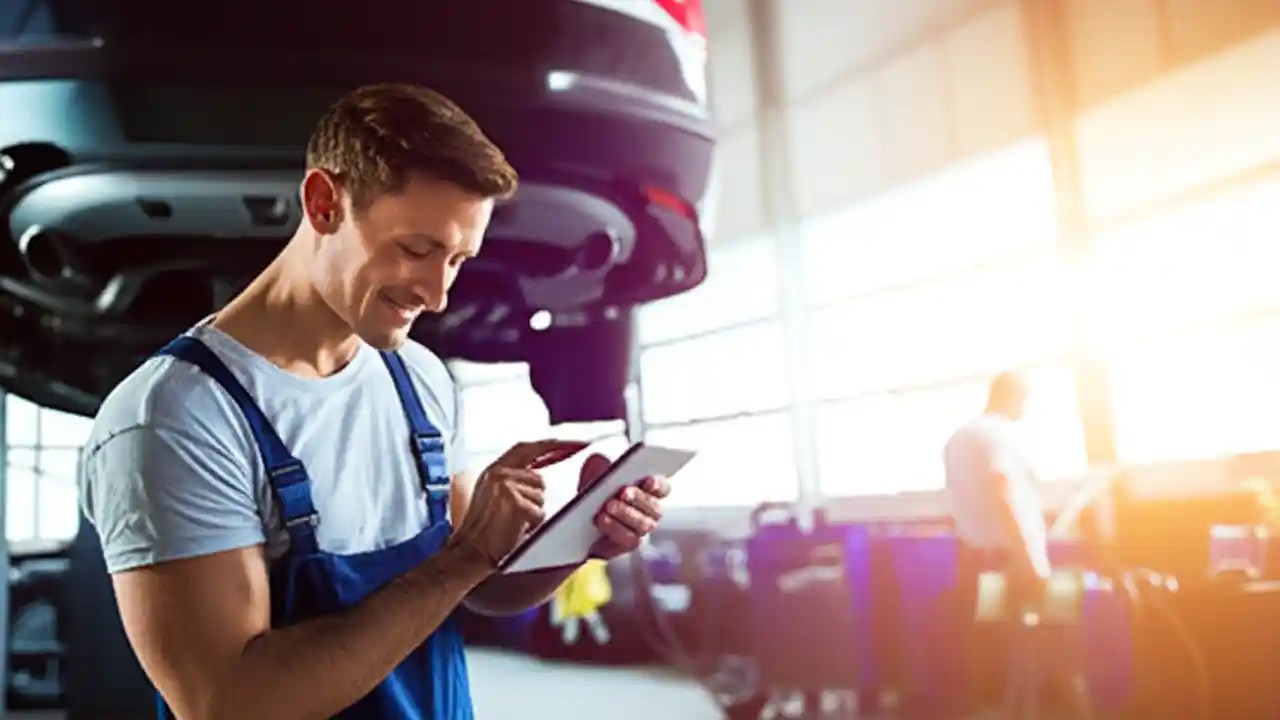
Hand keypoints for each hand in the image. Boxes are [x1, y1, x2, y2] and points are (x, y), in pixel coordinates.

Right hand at [452, 440, 587, 569]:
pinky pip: (539, 513)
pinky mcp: (514, 502)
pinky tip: (516, 531)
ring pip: (541, 496)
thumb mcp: (492, 496)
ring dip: (533, 513)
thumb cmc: (482, 531)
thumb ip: (512, 481)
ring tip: (513, 524)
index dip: (548, 445)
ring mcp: (505, 485)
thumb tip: (539, 479)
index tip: (571, 443)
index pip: (526, 448)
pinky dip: (532, 525)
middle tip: (520, 516)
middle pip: (538, 478)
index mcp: (493, 470)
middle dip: (536, 498)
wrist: (468, 553)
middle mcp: (498, 473)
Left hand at [578, 453, 671, 560]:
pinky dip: (616, 529)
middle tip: (624, 492)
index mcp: (650, 488)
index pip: (663, 487)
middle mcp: (651, 510)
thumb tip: (609, 466)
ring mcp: (642, 528)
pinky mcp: (629, 543)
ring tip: (609, 505)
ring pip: (644, 524)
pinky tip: (602, 519)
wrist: (579, 512)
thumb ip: (607, 462)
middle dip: (640, 498)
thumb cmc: (595, 486)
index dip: (658, 484)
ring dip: (627, 514)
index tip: (648, 481)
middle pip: (655, 507)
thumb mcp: (598, 467)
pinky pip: (630, 540)